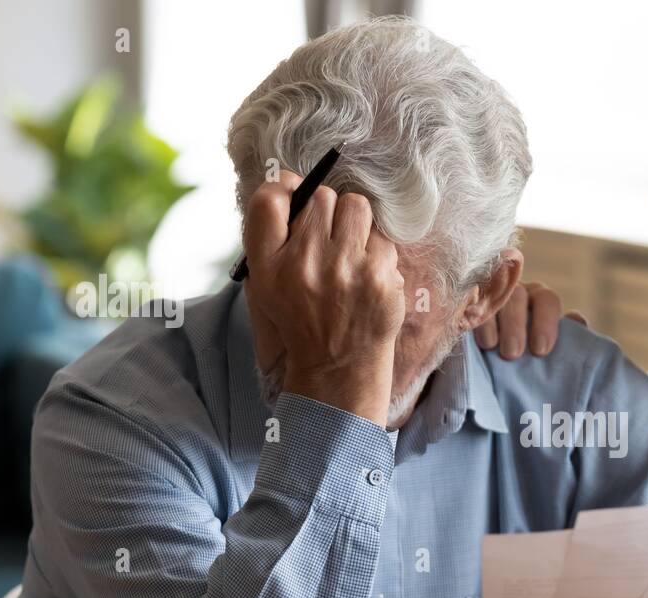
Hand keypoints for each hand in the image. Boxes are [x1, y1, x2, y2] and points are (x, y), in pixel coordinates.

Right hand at [242, 169, 403, 424]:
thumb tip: (289, 181)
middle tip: (328, 238)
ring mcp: (347, 268)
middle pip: (320, 196)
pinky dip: (376, 251)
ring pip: (356, 206)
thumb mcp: (266, 282)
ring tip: (350, 250)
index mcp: (269, 264)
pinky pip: (381, 237)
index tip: (294, 198)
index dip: (284, 189)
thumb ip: (269, 232)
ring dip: (354, 222)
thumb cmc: (301, 318)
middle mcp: (306, 262)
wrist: (338, 366)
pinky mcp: (381, 277)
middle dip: (326, 211)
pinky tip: (366, 275)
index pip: (270, 199)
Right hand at [473, 280, 585, 357]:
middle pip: (517, 296)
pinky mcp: (463, 303)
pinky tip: (467, 333)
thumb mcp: (546, 353)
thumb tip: (578, 321)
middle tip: (513, 354)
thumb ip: (567, 339)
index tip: (541, 350)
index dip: (546, 322)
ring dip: (492, 320)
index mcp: (539, 302)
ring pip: (490, 295)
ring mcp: (486, 295)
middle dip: (516, 324)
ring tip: (491, 347)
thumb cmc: (525, 363)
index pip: (547, 301)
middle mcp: (515, 294)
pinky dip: (468, 314)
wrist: (485, 372)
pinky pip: (465, 300)